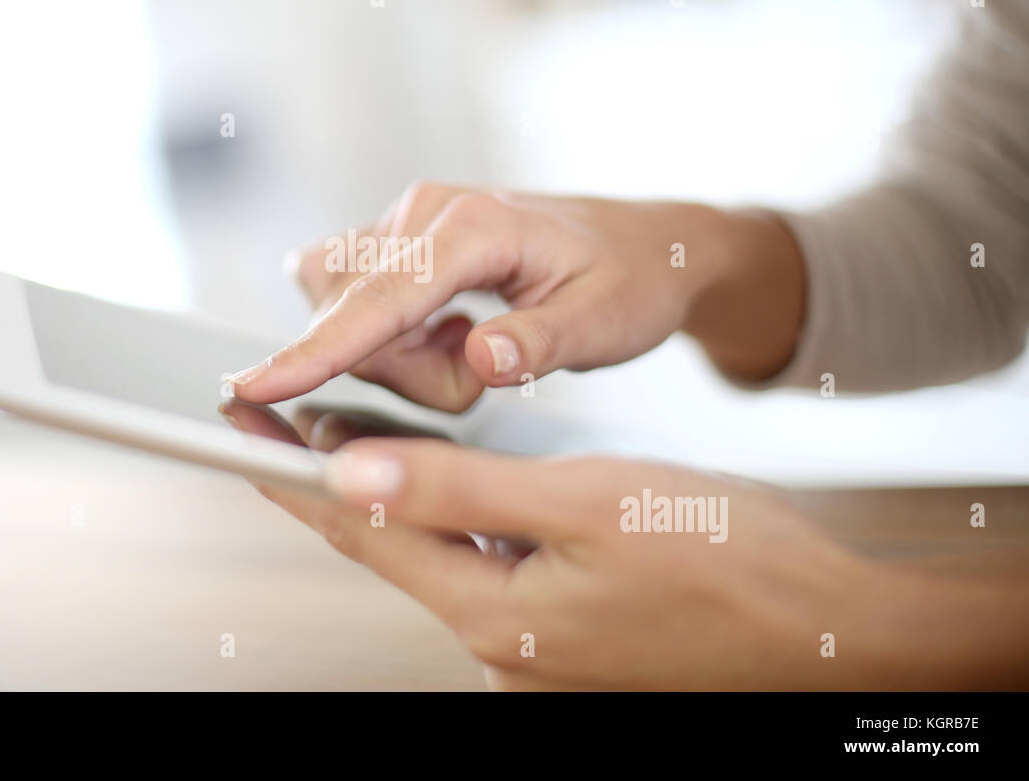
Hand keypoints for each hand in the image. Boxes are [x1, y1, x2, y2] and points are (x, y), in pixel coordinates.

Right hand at [229, 182, 803, 410]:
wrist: (646, 247)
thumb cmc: (632, 280)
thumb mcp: (606, 323)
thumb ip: (539, 344)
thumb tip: (477, 361)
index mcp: (471, 226)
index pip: (378, 299)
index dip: (316, 349)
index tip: (254, 386)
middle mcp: (423, 213)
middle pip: (348, 314)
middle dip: (403, 369)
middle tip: (482, 370)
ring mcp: (404, 225)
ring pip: (345, 312)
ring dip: (399, 356)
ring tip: (475, 347)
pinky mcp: (397, 244)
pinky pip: (357, 304)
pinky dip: (396, 339)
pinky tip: (453, 333)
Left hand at [256, 440, 1028, 689]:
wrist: (831, 632)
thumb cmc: (729, 559)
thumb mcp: (586, 502)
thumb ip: (462, 490)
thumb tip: (353, 472)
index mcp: (496, 615)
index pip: (362, 533)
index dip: (292, 472)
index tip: (241, 423)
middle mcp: (503, 645)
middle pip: (391, 548)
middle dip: (333, 484)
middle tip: (283, 423)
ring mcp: (536, 649)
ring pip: (439, 558)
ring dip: (397, 500)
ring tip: (351, 439)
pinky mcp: (568, 639)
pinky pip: (489, 572)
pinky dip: (458, 524)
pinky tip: (451, 490)